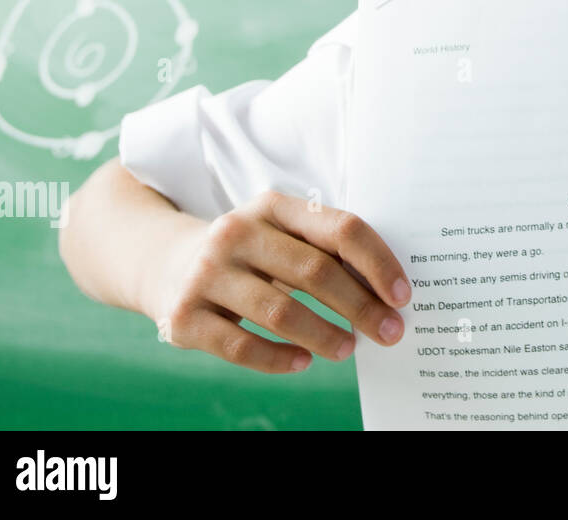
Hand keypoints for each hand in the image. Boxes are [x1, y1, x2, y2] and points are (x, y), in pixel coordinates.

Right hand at [145, 189, 411, 373]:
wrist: (164, 263)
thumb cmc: (250, 252)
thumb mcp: (281, 234)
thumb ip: (326, 250)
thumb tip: (387, 292)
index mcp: (273, 206)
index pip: (340, 229)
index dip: (377, 263)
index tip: (402, 295)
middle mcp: (237, 233)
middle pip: (315, 272)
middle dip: (360, 307)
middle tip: (389, 332)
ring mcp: (207, 274)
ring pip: (280, 311)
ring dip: (324, 335)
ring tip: (348, 348)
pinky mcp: (184, 315)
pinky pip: (240, 346)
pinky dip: (278, 358)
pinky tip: (303, 362)